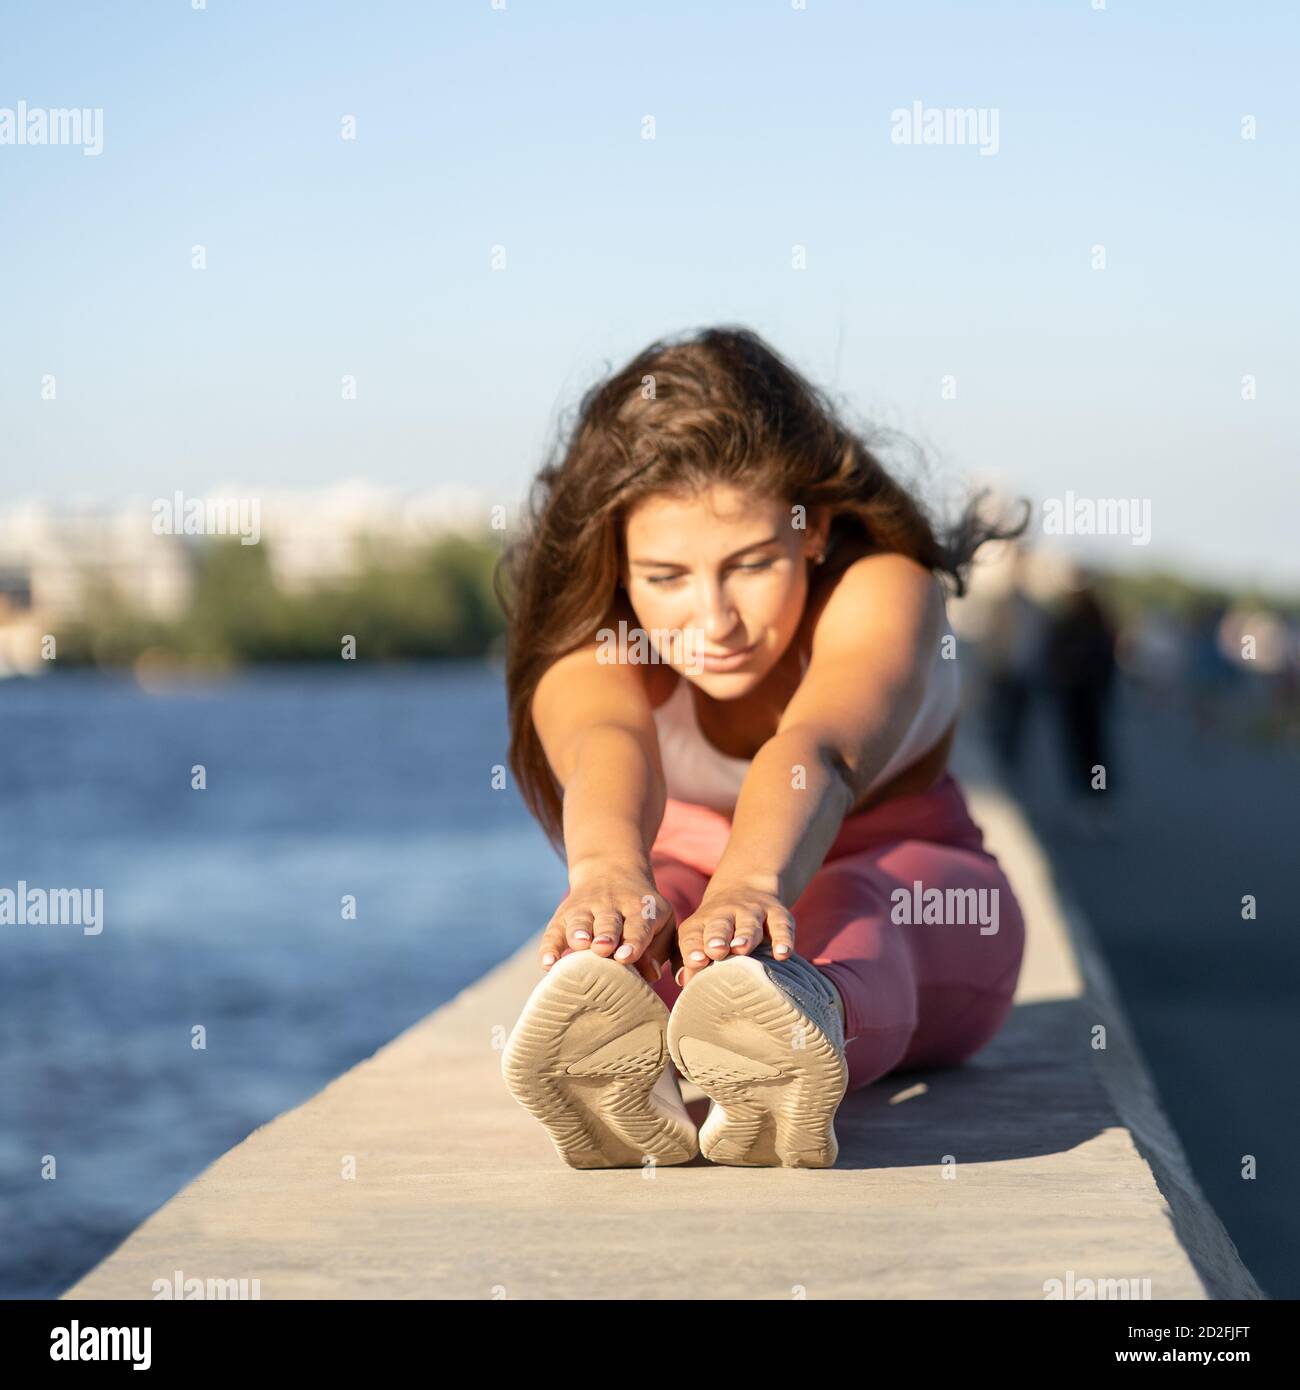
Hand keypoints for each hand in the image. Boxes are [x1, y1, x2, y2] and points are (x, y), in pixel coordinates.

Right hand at [539, 864, 676, 984]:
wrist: (610, 873)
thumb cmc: (641, 914)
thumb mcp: (659, 923)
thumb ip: (657, 950)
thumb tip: (651, 976)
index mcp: (640, 908)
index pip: (638, 925)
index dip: (633, 941)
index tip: (626, 957)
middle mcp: (611, 905)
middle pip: (608, 921)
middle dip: (605, 935)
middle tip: (603, 948)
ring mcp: (585, 909)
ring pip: (580, 922)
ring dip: (578, 934)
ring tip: (579, 945)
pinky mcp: (563, 916)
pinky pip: (553, 932)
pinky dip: (549, 948)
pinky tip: (548, 963)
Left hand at [675, 878, 795, 986]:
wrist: (744, 886)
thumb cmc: (715, 929)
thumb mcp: (699, 937)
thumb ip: (689, 960)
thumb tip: (683, 981)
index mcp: (701, 922)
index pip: (693, 934)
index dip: (693, 948)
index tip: (696, 961)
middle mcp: (725, 914)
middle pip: (720, 925)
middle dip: (717, 937)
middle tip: (715, 950)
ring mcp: (752, 912)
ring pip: (749, 924)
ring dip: (745, 936)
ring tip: (742, 949)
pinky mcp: (777, 913)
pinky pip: (781, 925)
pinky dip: (783, 939)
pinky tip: (782, 954)